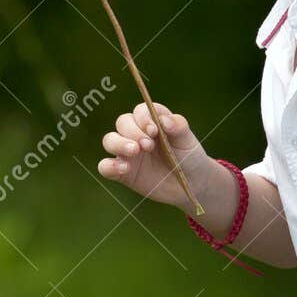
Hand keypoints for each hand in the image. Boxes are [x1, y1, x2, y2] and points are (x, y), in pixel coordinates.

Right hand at [98, 101, 218, 211]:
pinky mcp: (122, 172)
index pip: (140, 111)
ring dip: (118, 144)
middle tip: (148, 145)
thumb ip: (178, 126)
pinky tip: (123, 168)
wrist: (191, 185)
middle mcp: (136, 134)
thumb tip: (164, 120)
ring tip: (134, 152)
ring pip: (109, 140)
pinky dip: (109, 166)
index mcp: (152, 122)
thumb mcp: (188, 140)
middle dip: (133, 132)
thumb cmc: (189, 157)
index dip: (144, 118)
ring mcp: (127, 153)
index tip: (154, 130)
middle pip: (122, 122)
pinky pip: (105, 166)